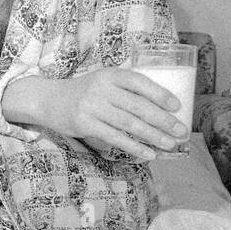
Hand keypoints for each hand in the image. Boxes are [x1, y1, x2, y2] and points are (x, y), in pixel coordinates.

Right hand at [39, 68, 188, 161]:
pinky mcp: (85, 124)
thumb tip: (161, 109)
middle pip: (138, 106)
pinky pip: (115, 137)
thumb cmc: (83, 93)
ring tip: (171, 144)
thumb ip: (125, 90)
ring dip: (153, 136)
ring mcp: (92, 107)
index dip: (160, 94)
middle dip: (163, 121)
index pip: (140, 83)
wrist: (48, 100)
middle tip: (181, 131)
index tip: (177, 106)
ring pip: (129, 123)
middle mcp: (101, 89)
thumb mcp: (102, 82)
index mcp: (110, 75)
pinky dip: (134, 147)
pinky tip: (149, 154)